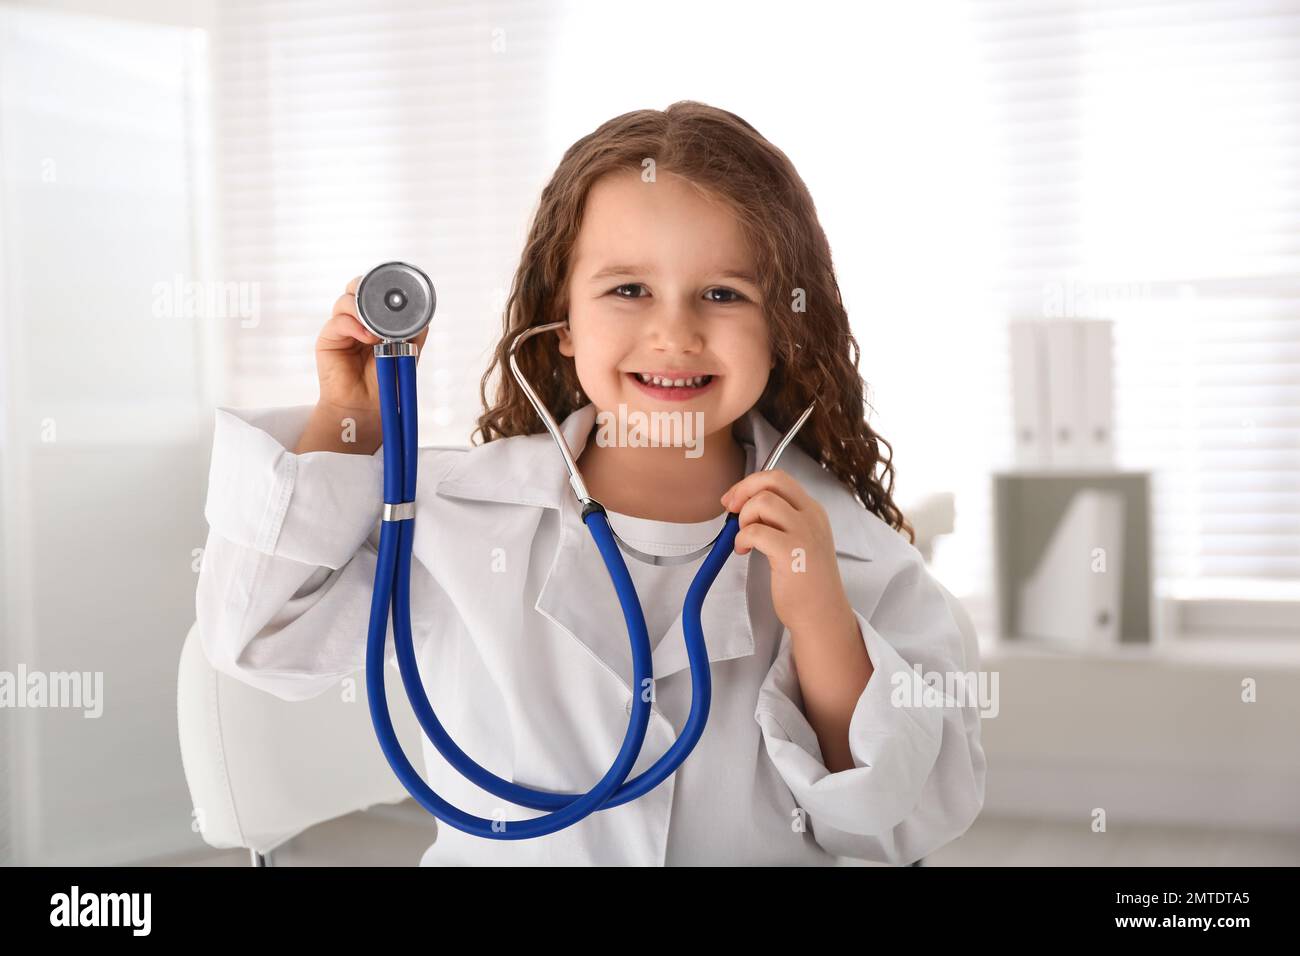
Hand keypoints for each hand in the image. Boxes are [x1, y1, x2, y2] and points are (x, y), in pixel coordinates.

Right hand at [313, 275, 431, 421]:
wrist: (366, 406)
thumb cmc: (386, 381)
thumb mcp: (407, 353)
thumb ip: (414, 333)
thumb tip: (423, 314)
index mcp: (376, 318)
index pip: (376, 291)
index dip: (383, 285)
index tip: (398, 286)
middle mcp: (358, 318)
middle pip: (357, 287)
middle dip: (368, 286)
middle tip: (383, 298)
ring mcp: (343, 326)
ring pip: (346, 300)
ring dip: (363, 308)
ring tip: (377, 328)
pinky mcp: (329, 338)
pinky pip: (338, 321)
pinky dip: (354, 324)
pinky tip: (367, 337)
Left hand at [721, 470, 852, 635]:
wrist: (822, 615)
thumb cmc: (806, 582)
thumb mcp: (801, 540)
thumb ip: (781, 520)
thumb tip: (744, 504)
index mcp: (812, 511)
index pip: (779, 478)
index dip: (750, 483)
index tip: (734, 499)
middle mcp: (811, 517)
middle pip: (772, 480)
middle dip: (743, 489)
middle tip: (731, 509)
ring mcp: (804, 533)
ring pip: (762, 502)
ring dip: (744, 518)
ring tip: (744, 538)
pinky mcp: (791, 553)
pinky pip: (755, 531)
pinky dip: (741, 539)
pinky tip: (744, 551)